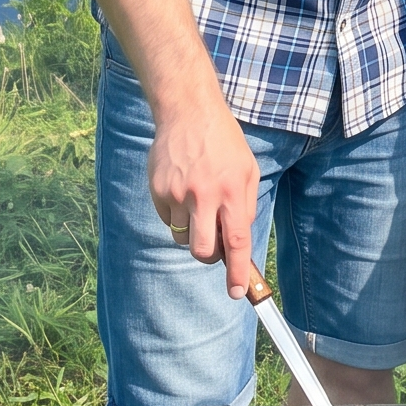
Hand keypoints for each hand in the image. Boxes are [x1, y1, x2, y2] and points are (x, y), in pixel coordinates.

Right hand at [147, 92, 261, 298]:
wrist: (188, 113)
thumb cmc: (224, 142)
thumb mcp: (248, 169)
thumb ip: (246, 205)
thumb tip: (238, 240)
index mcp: (231, 191)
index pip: (237, 242)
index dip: (237, 272)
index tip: (236, 293)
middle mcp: (204, 196)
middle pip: (202, 251)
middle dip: (209, 257)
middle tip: (214, 244)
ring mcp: (177, 194)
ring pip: (183, 239)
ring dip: (193, 233)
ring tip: (198, 205)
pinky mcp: (158, 190)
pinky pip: (167, 221)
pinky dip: (177, 217)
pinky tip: (183, 192)